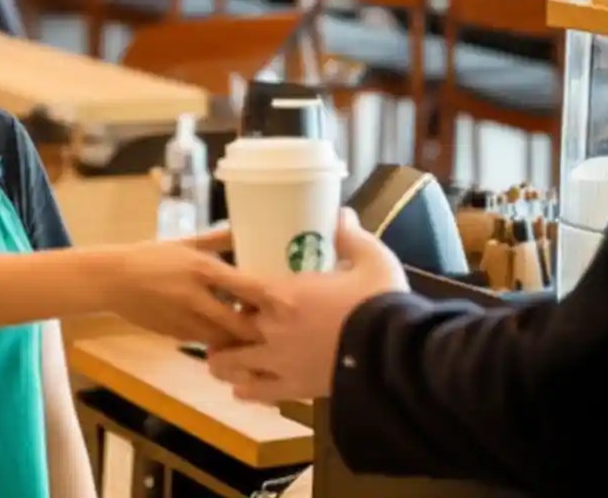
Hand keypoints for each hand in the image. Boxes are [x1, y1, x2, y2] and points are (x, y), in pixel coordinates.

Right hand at [98, 228, 269, 346]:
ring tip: (253, 334)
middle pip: (238, 322)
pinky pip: (204, 342)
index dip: (270, 299)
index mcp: (202, 269)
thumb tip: (241, 228)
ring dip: (237, 338)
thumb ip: (215, 240)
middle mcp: (196, 297)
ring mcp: (184, 320)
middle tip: (275, 328)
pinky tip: (224, 336)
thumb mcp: (183, 243)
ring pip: (222, 338)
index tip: (289, 303)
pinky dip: (217, 341)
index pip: (245, 287)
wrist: (111, 280)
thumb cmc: (149, 256)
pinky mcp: (175, 335)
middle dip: (257, 329)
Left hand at [207, 208, 407, 402]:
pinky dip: (244, 389)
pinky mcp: (293, 390)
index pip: (235, 283)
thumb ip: (351, 236)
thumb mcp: (372, 260)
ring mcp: (279, 363)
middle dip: (220, 322)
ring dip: (223, 359)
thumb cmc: (381, 302)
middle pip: (227, 325)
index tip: (209, 277)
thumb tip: (340, 213)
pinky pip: (256, 394)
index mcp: (284, 295)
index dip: (219, 280)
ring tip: (221, 356)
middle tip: (220, 318)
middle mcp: (272, 329)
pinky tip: (243, 386)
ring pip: (231, 364)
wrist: (398, 355)